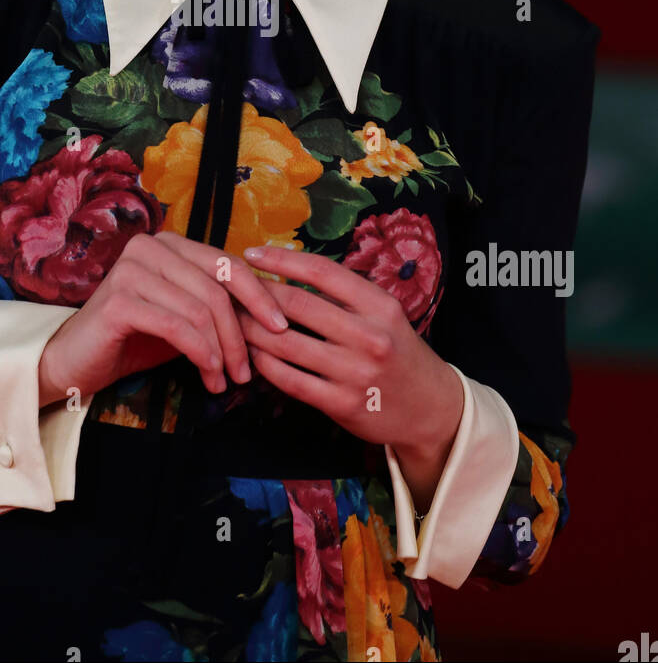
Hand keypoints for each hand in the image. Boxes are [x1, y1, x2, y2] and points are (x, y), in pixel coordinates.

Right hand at [39, 230, 289, 403]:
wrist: (77, 362)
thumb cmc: (135, 340)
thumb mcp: (185, 319)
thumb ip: (219, 310)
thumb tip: (274, 318)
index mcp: (170, 244)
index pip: (228, 264)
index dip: (260, 296)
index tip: (281, 329)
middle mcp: (150, 246)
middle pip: (218, 287)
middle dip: (240, 333)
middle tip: (248, 371)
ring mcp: (131, 269)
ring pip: (200, 309)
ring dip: (221, 351)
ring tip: (225, 380)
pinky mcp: (118, 300)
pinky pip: (177, 327)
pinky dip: (200, 354)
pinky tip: (207, 375)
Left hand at [235, 246, 463, 458]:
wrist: (430, 408)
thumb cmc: (398, 352)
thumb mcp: (384, 315)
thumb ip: (344, 297)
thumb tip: (286, 273)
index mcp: (380, 304)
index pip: (322, 271)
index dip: (282, 259)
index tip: (252, 254)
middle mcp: (370, 335)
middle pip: (298, 305)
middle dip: (258, 295)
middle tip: (232, 289)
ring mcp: (356, 372)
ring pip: (287, 343)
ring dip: (253, 330)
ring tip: (234, 321)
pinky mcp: (342, 404)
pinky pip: (290, 379)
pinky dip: (265, 364)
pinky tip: (254, 355)